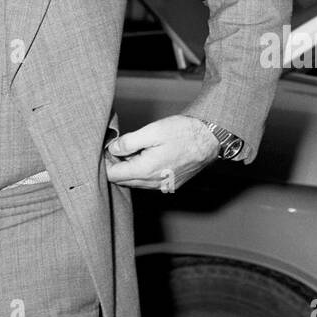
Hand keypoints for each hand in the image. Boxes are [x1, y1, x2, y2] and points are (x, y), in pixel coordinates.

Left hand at [103, 115, 218, 191]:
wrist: (209, 140)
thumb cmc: (184, 133)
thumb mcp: (153, 131)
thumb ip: (129, 142)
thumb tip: (112, 149)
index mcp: (146, 170)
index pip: (113, 175)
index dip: (106, 161)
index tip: (107, 148)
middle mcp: (153, 183)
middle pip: (122, 180)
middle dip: (116, 165)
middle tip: (117, 146)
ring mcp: (162, 186)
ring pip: (135, 182)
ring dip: (129, 169)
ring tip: (132, 149)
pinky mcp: (169, 185)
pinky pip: (148, 183)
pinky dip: (141, 172)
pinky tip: (146, 156)